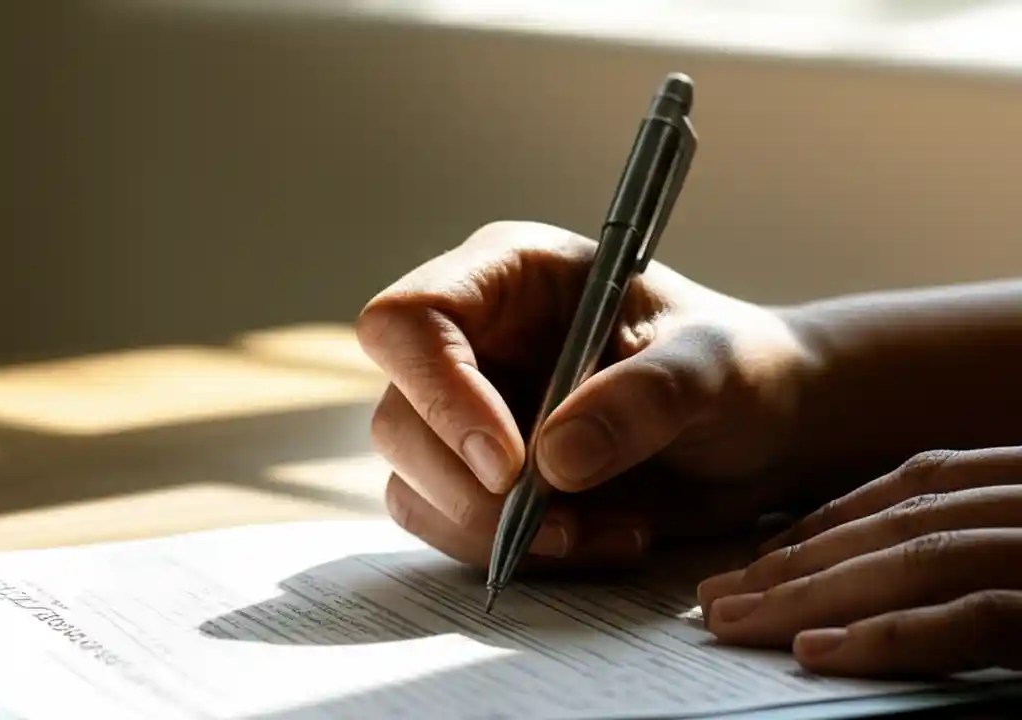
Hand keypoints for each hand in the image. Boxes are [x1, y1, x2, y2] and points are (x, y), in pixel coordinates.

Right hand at [355, 221, 815, 568]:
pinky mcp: (481, 476)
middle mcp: (473, 341)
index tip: (511, 465)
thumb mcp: (716, 369)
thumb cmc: (742, 370)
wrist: (765, 432)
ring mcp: (468, 411)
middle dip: (470, 490)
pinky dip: (516, 554)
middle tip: (563, 521)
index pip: (409, 321)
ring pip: (413, 484)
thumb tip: (553, 462)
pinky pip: (451, 528)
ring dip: (496, 532)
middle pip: (398, 418)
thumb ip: (645, 399)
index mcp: (510, 277)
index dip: (438, 393)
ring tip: (600, 532)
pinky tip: (597, 539)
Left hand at [698, 446, 1021, 677]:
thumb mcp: (1020, 558)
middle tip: (713, 598)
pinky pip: (973, 616)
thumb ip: (969, 554)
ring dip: (814, 594)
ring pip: (914, 563)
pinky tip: (816, 651)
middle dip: (797, 563)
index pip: (918, 487)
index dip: (830, 522)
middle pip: (897, 526)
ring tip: (736, 624)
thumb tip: (870, 578)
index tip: (758, 558)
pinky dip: (890, 634)